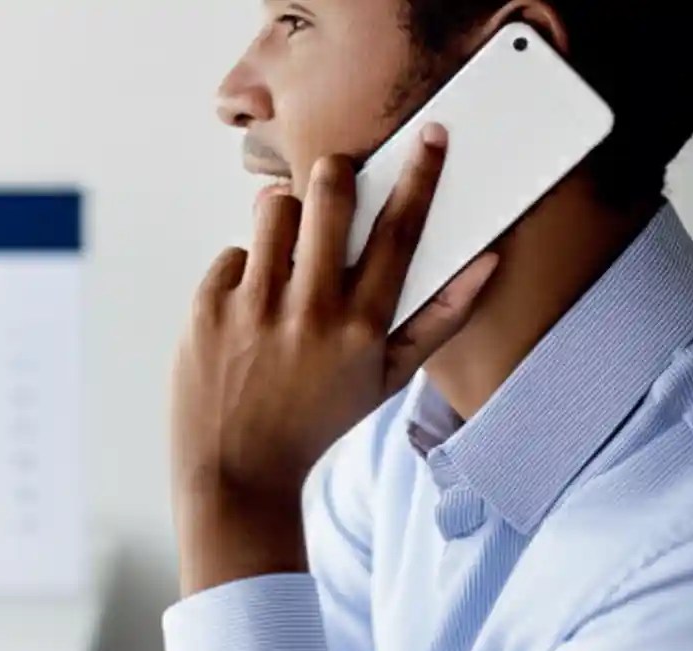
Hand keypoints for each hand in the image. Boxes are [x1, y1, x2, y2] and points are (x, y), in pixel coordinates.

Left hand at [170, 124, 498, 595]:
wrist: (236, 472)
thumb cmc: (317, 421)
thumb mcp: (385, 381)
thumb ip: (439, 320)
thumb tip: (486, 261)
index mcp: (360, 328)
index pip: (400, 233)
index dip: (420, 177)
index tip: (429, 137)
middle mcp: (308, 311)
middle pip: (328, 195)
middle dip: (335, 173)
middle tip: (336, 177)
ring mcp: (252, 308)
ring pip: (274, 210)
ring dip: (284, 220)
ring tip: (286, 260)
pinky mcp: (206, 309)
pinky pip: (233, 254)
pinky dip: (243, 274)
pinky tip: (247, 313)